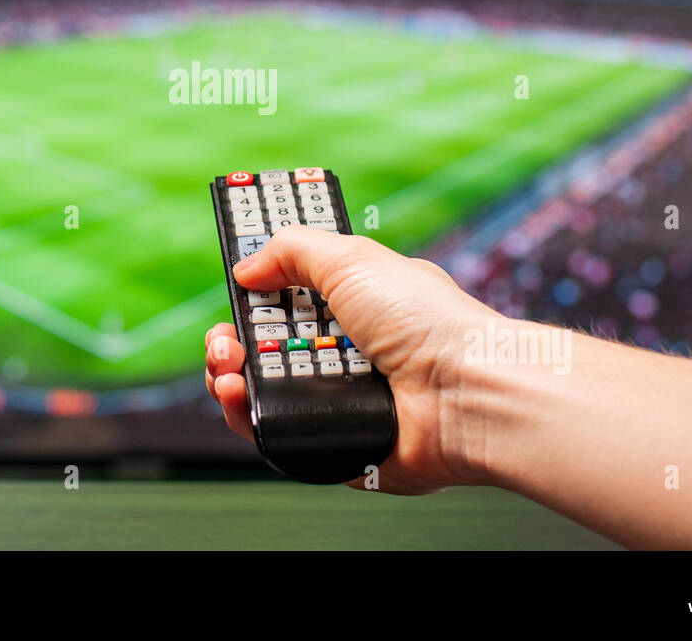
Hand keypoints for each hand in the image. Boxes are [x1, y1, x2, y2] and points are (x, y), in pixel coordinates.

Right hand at [205, 225, 499, 493]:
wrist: (465, 395)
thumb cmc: (428, 323)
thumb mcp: (352, 259)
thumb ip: (292, 250)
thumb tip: (247, 267)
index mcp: (354, 305)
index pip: (289, 296)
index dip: (258, 291)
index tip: (235, 285)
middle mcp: (345, 352)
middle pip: (264, 346)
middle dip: (231, 336)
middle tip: (226, 336)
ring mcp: (337, 399)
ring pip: (259, 390)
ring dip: (228, 374)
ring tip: (227, 364)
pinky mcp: (332, 441)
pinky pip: (273, 432)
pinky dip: (247, 414)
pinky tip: (238, 394)